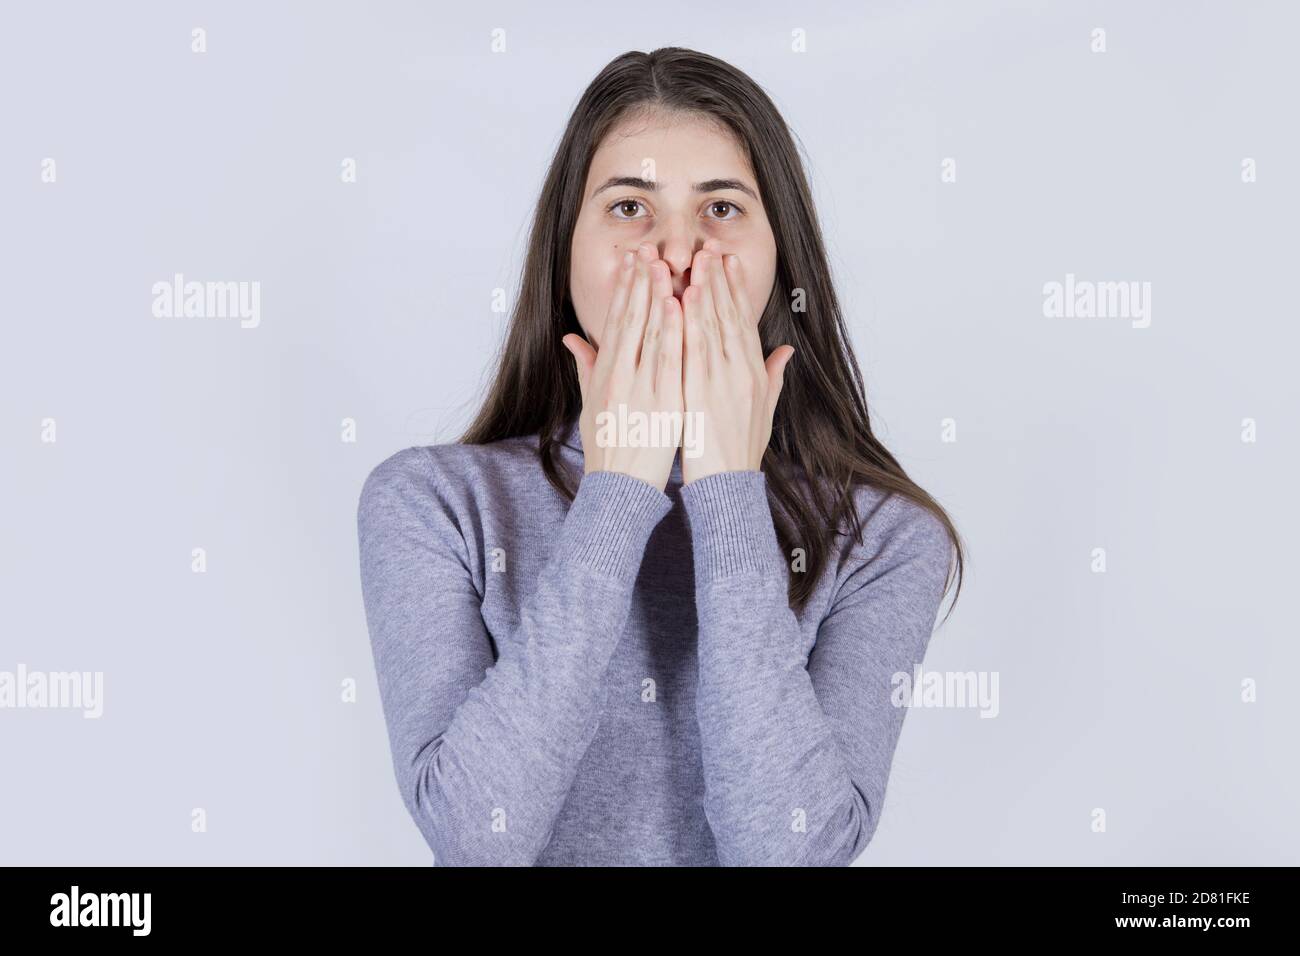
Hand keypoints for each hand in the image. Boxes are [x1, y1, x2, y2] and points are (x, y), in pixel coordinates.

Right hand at [562, 242, 683, 491]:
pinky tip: (677, 306)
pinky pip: (668, 360)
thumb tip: (571, 337)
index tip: (632, 262)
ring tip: (663, 265)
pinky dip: (671, 331)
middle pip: (630, 320)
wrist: (619, 488)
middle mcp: (619, 377)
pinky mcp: (661, 402)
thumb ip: (584, 367)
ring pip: (649, 333)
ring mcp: (640, 388)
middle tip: (647, 250)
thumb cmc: (608, 449)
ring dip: (656, 296)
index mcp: (604, 375)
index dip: (624, 290)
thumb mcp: (590, 405)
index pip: (615, 322)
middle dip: (639, 282)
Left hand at [681, 238, 794, 484]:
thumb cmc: (740, 452)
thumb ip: (774, 376)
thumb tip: (786, 351)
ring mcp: (721, 382)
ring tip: (699, 261)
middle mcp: (741, 373)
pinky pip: (694, 351)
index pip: (744, 323)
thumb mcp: (764, 411)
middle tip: (712, 247)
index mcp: (754, 375)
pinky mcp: (701, 393)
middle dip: (720, 280)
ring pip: (713, 327)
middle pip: (730, 317)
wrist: (728, 485)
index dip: (736, 291)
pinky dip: (691, 322)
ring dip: (705, 290)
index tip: (729, 263)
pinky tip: (684, 298)